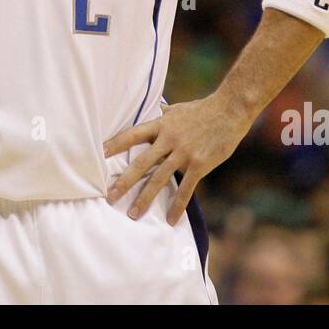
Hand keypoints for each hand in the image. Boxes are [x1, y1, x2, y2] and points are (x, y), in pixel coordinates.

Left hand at [103, 94, 250, 224]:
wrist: (230, 110)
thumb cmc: (203, 109)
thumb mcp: (178, 109)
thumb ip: (163, 115)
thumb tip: (153, 110)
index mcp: (161, 125)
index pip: (133, 135)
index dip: (115, 144)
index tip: (99, 154)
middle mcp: (169, 139)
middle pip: (141, 162)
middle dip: (124, 180)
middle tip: (110, 196)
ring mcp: (184, 153)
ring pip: (159, 178)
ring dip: (145, 198)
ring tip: (133, 214)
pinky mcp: (199, 164)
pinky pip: (186, 188)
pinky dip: (177, 205)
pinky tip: (170, 219)